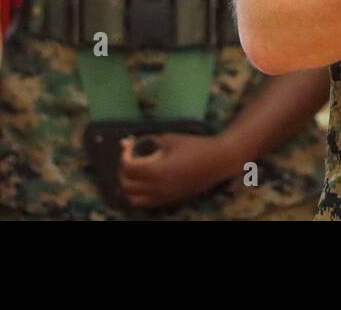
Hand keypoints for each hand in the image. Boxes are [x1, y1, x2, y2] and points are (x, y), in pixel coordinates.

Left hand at [117, 132, 240, 209]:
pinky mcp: (170, 200)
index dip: (124, 155)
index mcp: (157, 170)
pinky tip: (145, 180)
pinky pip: (146, 202)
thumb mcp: (170, 138)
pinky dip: (139, 193)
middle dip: (122, 171)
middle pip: (127, 185)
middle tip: (128, 158)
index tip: (128, 145)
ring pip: (133, 199)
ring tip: (133, 172)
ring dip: (128, 186)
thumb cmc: (195, 146)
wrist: (218, 161)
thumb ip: (147, 141)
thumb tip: (127, 142)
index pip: (128, 168)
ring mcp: (164, 196)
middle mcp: (158, 187)